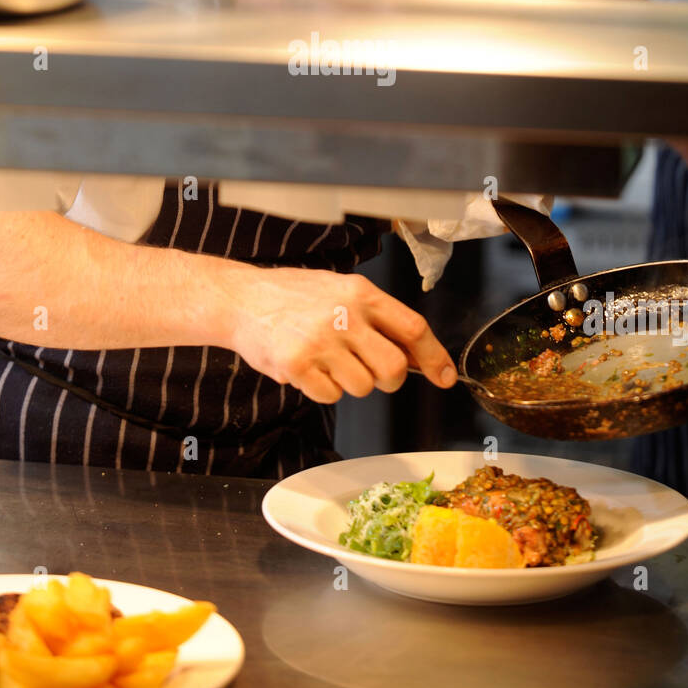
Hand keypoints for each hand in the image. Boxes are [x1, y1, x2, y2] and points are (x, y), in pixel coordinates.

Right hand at [221, 263, 456, 402]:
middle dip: (389, 380)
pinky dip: (323, 389)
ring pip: (362, 387)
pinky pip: (330, 396)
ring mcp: (320, 342)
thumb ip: (378, 318)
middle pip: (394, 368)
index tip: (446, 376)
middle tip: (372, 372)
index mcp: (361, 293)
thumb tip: (418, 356)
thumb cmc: (294, 296)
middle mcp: (344, 316)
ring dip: (350, 383)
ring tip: (327, 360)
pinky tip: (308, 367)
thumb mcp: (341, 290)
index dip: (435, 357)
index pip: (413, 328)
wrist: (241, 299)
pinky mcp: (297, 365)